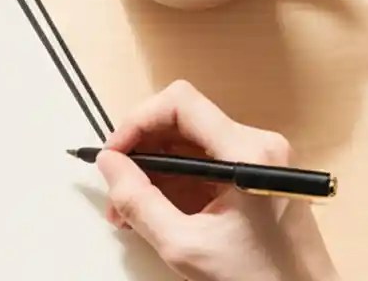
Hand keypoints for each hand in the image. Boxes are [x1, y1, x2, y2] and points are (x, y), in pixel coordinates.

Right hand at [97, 81, 339, 280]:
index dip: (137, 121)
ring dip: (152, 171)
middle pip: (181, 122)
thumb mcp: (185, 246)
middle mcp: (258, 144)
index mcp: (248, 153)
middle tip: (115, 190)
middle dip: (140, 152)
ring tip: (128, 211)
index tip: (113, 156)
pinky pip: (203, 164)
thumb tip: (107, 163)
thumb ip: (139, 202)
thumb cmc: (256, 280)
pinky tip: (154, 212)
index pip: (180, 103)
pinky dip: (173, 183)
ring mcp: (260, 159)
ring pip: (187, 144)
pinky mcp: (256, 176)